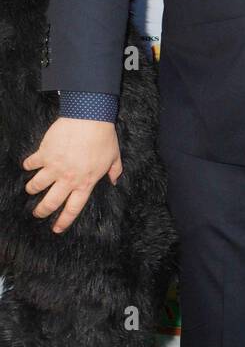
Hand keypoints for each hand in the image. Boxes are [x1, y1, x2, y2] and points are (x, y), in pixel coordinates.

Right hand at [22, 118, 122, 233]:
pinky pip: (31, 164)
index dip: (64, 221)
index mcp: (85, 182)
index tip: (56, 229)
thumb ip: (114, 171)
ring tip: (31, 189)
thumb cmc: (104, 137)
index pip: (73, 208)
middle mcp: (68, 179)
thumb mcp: (114, 157)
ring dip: (32, 189)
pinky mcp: (44, 153)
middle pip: (51, 202)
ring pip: (36, 185)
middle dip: (41, 211)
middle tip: (37, 213)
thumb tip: (114, 181)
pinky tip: (29, 165)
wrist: (89, 117)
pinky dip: (28, 165)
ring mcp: (54, 167)